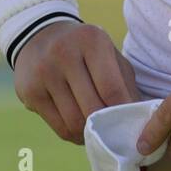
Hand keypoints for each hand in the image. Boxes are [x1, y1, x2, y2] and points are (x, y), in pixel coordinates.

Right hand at [13, 21, 141, 144]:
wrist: (40, 35)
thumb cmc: (84, 49)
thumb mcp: (108, 54)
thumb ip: (125, 82)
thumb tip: (139, 116)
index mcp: (91, 40)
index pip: (111, 88)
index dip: (123, 112)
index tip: (131, 126)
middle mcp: (64, 53)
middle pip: (92, 107)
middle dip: (106, 126)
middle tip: (116, 134)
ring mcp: (44, 73)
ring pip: (74, 121)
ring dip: (90, 134)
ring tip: (99, 134)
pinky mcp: (30, 91)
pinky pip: (57, 126)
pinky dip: (73, 135)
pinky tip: (81, 131)